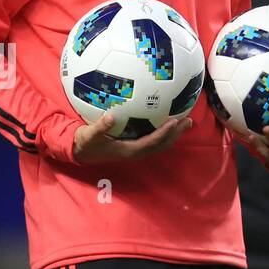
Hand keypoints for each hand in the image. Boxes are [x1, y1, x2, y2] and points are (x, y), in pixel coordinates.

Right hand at [73, 109, 192, 163]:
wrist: (81, 152)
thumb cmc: (86, 143)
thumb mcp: (89, 135)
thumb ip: (100, 127)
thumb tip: (111, 116)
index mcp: (129, 150)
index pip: (152, 142)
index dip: (164, 133)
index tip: (174, 121)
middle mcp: (136, 151)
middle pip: (162, 144)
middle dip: (176, 134)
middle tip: (188, 120)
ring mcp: (136, 149)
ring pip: (160, 143)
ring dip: (173, 133)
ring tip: (185, 121)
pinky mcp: (134, 145)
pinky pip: (153, 138)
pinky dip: (163, 131)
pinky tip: (167, 118)